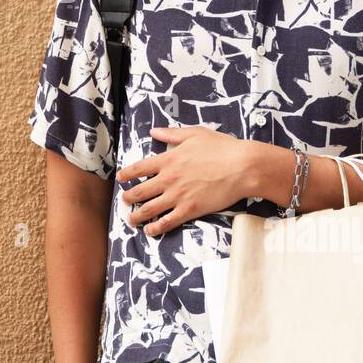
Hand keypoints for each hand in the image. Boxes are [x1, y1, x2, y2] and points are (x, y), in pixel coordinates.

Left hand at [115, 125, 265, 236]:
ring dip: (136, 215)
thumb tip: (154, 132)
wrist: (242, 167)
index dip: (126, 174)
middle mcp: (168, 178)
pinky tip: (149, 231)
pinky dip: (155, 228)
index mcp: (168, 159)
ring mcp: (178, 195)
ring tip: (131, 219)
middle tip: (123, 201)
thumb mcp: (195, 134)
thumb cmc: (222, 148)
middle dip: (128, 197)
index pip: (139, 168)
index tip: (120, 178)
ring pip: (149, 209)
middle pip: (140, 191)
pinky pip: (167, 222)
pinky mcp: (190, 210)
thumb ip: (172, 134)